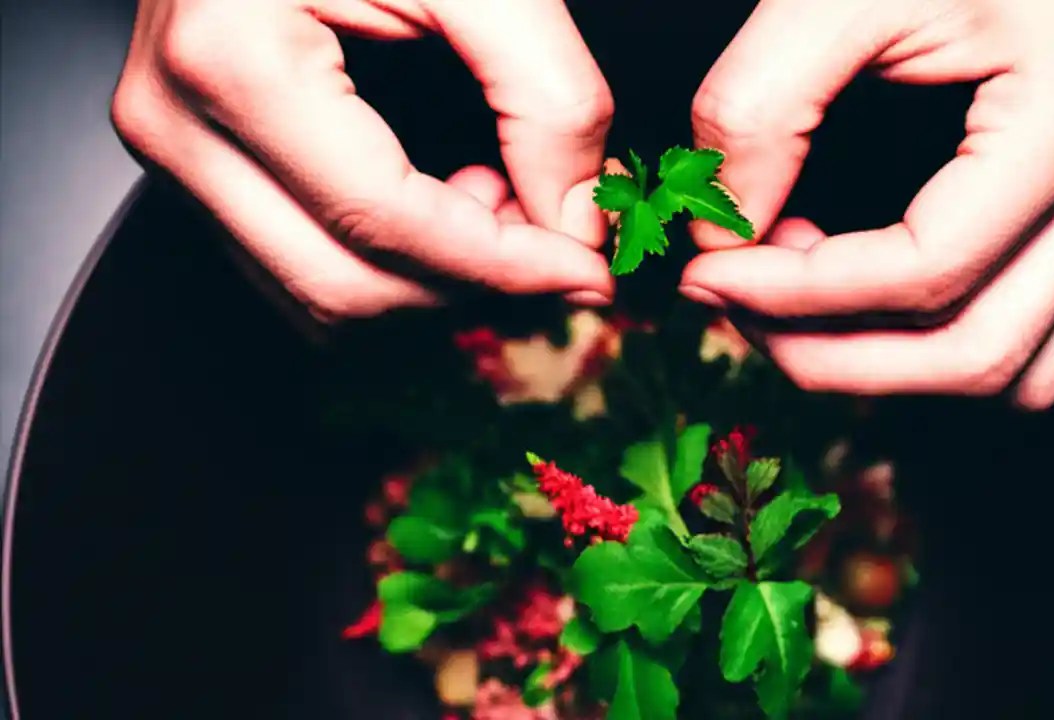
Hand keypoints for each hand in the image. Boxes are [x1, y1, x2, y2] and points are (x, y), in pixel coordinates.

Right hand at [111, 0, 614, 322]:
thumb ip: (546, 93)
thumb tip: (578, 221)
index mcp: (233, 58)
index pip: (384, 222)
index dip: (504, 268)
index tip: (590, 272)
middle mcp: (177, 121)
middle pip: (344, 287)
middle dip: (471, 284)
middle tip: (556, 233)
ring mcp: (173, 148)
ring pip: (317, 295)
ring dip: (430, 280)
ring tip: (495, 193)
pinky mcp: (193, 160)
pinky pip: (297, 264)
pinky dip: (388, 261)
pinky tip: (442, 197)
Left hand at [681, 0, 1053, 408]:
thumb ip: (761, 106)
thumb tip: (725, 230)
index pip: (928, 271)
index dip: (799, 296)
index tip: (710, 274)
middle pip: (979, 352)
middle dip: (835, 357)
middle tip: (737, 310)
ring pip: (1015, 368)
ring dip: (888, 364)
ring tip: (794, 302)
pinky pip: (1030, 333)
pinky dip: (934, 341)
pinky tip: (856, 288)